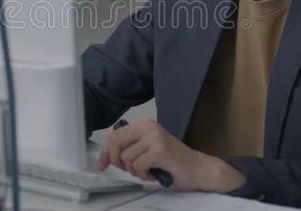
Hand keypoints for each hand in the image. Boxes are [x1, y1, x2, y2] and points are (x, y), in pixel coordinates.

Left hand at [98, 119, 246, 191]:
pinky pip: (138, 165)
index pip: (115, 135)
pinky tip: (154, 173)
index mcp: (145, 125)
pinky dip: (143, 174)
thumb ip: (130, 148)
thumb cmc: (172, 162)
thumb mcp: (147, 150)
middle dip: (116, 161)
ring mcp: (155, 138)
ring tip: (147, 170)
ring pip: (127, 158)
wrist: (198, 169)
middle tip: (128, 169)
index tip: (102, 164)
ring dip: (134, 171)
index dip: (105, 152)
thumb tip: (107, 155)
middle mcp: (149, 127)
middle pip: (116, 143)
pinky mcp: (160, 150)